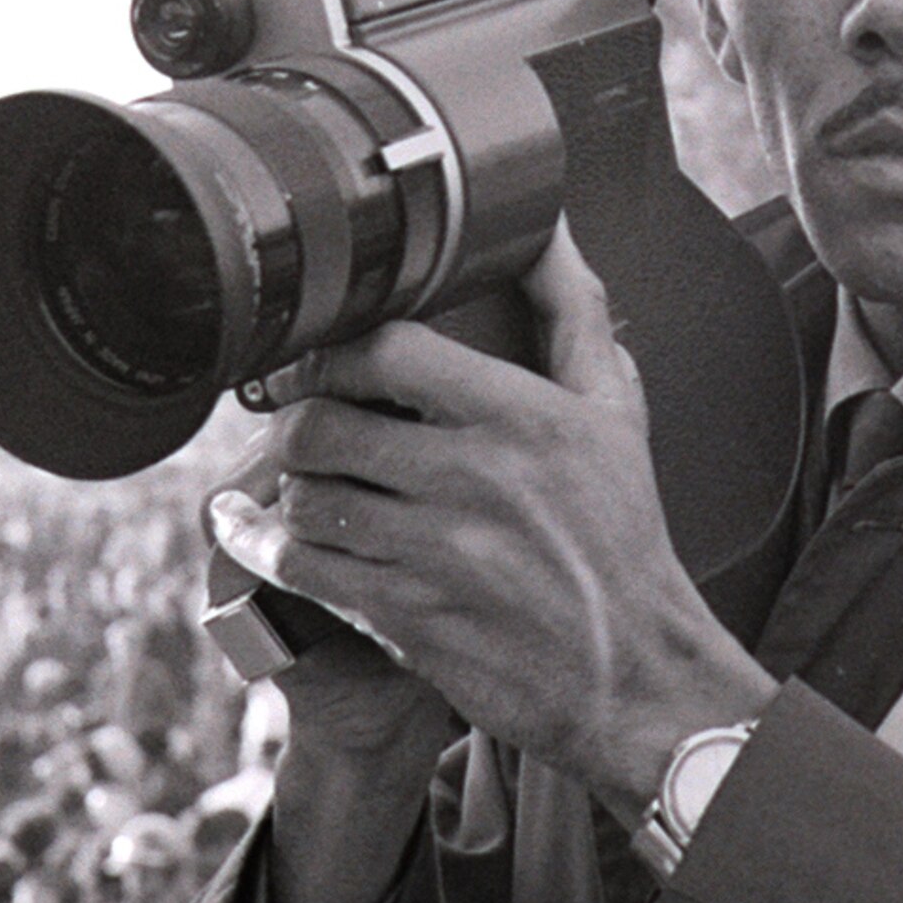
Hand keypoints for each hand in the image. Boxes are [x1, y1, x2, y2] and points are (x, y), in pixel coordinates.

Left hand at [211, 224, 777, 815]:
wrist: (634, 674)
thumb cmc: (622, 536)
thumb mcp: (616, 412)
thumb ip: (574, 312)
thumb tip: (545, 228)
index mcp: (522, 416)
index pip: (386, 350)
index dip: (337, 349)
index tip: (330, 359)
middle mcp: (474, 480)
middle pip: (322, 424)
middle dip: (298, 420)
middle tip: (305, 421)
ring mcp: (435, 554)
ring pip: (305, 497)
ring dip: (290, 486)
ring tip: (306, 480)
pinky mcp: (406, 617)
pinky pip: (303, 569)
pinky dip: (270, 549)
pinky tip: (267, 535)